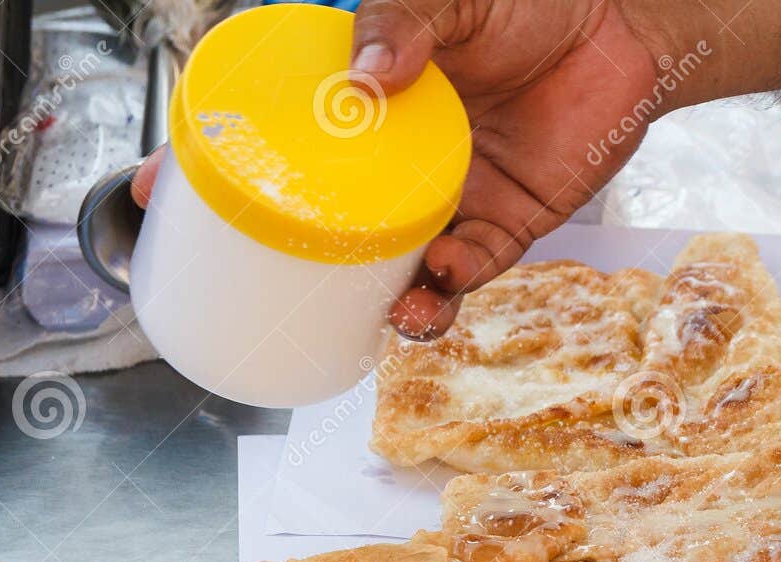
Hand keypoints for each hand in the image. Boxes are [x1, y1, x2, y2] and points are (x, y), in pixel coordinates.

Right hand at [131, 1, 668, 338]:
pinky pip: (467, 271)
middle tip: (235, 273)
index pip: (276, 138)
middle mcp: (396, 163)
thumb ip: (405, 20)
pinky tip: (435, 287)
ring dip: (378, 299)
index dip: (216, 166)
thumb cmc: (528, 3)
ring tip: (379, 311)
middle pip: (321, 221)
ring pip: (393, 266)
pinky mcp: (504, 227)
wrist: (625, 28)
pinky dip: (449, 286)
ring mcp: (446, 199)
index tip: (155, 187)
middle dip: (275, 258)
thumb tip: (364, 75)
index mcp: (365, 109)